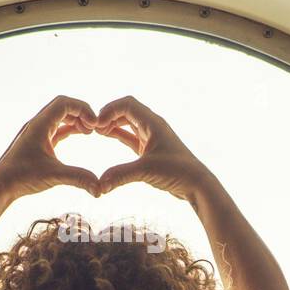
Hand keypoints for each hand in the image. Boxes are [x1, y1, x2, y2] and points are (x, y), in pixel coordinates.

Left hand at [0, 95, 100, 198]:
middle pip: (63, 106)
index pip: (64, 103)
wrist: (0, 185)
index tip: (95, 124)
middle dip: (81, 113)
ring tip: (90, 131)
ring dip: (76, 119)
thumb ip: (78, 178)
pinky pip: (56, 127)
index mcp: (39, 125)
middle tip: (94, 127)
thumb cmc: (22, 177)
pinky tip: (80, 135)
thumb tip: (100, 189)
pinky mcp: (37, 141)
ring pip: (59, 116)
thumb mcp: (53, 176)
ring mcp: (37, 132)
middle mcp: (37, 124)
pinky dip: (70, 128)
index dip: (82, 109)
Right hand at [94, 96, 210, 201]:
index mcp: (153, 123)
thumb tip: (99, 185)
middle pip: (126, 110)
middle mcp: (153, 126)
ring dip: (112, 123)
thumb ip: (121, 175)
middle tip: (93, 128)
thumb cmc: (177, 172)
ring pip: (128, 122)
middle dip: (109, 115)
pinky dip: (118, 134)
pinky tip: (106, 136)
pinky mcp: (150, 149)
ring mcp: (151, 137)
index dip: (109, 110)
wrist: (196, 184)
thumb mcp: (146, 171)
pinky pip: (130, 135)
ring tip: (96, 131)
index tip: (97, 124)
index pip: (127, 104)